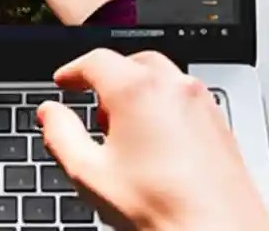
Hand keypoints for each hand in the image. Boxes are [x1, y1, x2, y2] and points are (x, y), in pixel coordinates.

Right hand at [38, 49, 268, 230]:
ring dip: (137, 91)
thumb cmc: (162, 207)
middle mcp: (173, 87)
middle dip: (107, 80)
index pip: (96, 61)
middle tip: (93, 108)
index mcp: (137, 91)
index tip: (64, 82)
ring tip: (124, 132)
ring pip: (161, 79)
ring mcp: (201, 102)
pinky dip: (162, 106)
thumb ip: (61, 136)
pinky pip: (184, 98)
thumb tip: (50, 114)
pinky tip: (155, 144)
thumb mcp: (91, 174)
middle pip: (131, 63)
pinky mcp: (219, 122)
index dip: (73, 70)